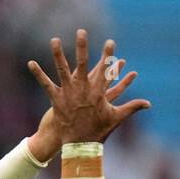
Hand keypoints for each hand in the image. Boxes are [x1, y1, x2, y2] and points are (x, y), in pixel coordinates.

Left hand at [27, 28, 148, 143]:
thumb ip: (133, 107)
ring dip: (58, 55)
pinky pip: (46, 84)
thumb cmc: (99, 131)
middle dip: (83, 47)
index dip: (108, 55)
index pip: (105, 69)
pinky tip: (31, 63)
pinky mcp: (57, 100)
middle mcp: (84, 90)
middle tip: (82, 31)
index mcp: (99, 92)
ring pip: (62, 70)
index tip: (110, 41)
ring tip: (54, 40)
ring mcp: (69, 94)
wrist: (81, 146)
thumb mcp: (117, 117)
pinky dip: (38, 74)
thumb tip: (149, 104)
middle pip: (84, 64)